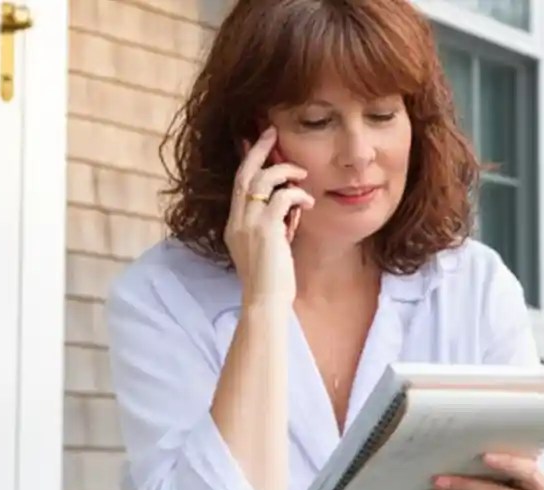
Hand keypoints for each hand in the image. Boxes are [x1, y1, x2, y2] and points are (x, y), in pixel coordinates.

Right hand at [225, 126, 313, 304]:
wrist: (265, 302)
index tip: (255, 143)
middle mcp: (238, 220)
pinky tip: (309, 202)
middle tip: (272, 132)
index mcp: (235, 225)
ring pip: (263, 179)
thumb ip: (273, 228)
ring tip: (303, 176)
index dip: (248, 162)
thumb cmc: (271, 283)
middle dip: (259, 149)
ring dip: (286, 172)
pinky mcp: (267, 229)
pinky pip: (283, 197)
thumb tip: (288, 212)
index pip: (238, 184)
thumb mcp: (267, 250)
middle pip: (244, 173)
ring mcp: (250, 223)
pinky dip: (298, 194)